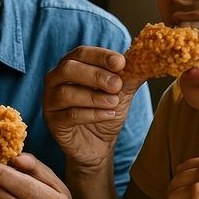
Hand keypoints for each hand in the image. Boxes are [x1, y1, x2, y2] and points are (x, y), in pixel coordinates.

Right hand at [43, 46, 144, 170]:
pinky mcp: (52, 121)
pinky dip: (92, 114)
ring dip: (94, 97)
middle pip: (68, 68)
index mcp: (71, 65)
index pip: (81, 53)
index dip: (100, 56)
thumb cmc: (106, 112)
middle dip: (95, 75)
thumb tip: (147, 61)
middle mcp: (55, 80)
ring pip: (66, 92)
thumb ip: (130, 76)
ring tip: (114, 103)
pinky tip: (108, 114)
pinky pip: (69, 114)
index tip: (121, 63)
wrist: (99, 144)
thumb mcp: (121, 92)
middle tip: (117, 85)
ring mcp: (50, 101)